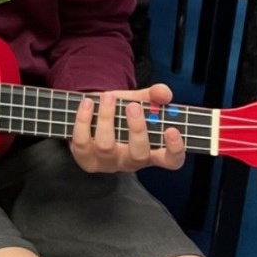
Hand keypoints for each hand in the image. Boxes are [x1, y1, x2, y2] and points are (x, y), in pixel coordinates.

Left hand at [69, 85, 185, 173]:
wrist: (91, 115)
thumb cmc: (121, 112)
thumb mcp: (139, 101)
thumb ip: (154, 95)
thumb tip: (162, 93)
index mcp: (152, 152)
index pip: (171, 160)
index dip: (175, 150)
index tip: (171, 129)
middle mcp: (131, 162)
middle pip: (138, 154)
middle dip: (137, 129)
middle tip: (133, 106)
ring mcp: (107, 163)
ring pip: (107, 146)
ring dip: (107, 118)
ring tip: (108, 96)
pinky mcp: (86, 160)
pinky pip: (81, 141)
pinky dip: (83, 120)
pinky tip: (87, 103)